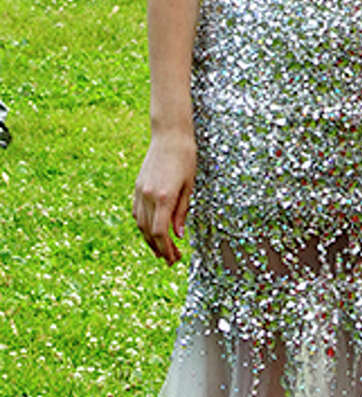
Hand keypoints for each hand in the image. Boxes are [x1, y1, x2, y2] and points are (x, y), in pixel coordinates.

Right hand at [133, 129, 196, 263]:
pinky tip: (150, 232)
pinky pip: (136, 212)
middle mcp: (148, 196)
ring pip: (140, 223)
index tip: (173, 259)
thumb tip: (178, 235)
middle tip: (170, 260)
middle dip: (158, 249)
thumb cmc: (186, 159)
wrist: (170, 136)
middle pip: (148, 231)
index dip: (166, 249)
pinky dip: (142, 225)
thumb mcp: (189, 186)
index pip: (160, 232)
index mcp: (164, 197)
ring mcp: (140, 191)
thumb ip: (182, 212)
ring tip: (160, 251)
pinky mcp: (137, 186)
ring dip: (149, 240)